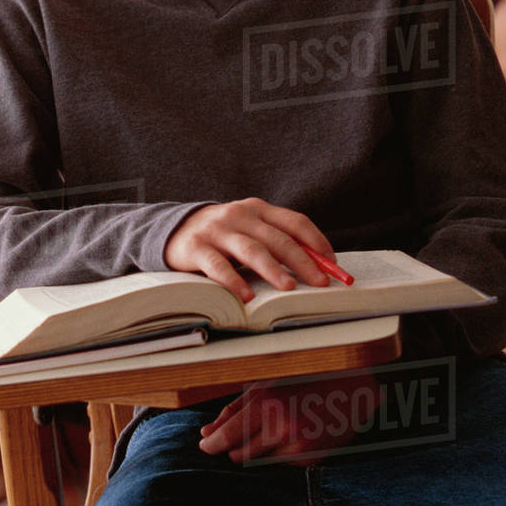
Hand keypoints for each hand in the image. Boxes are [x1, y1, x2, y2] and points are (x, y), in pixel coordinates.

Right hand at [164, 198, 334, 302]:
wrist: (173, 228)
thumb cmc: (222, 234)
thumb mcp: (249, 229)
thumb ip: (276, 240)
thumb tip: (317, 264)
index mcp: (257, 209)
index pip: (294, 221)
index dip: (316, 241)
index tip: (332, 263)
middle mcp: (239, 216)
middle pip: (277, 238)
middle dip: (302, 261)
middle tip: (319, 282)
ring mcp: (217, 230)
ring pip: (251, 250)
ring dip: (273, 269)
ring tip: (289, 288)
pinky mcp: (196, 247)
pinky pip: (218, 266)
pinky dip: (234, 281)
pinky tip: (246, 296)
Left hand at [198, 371, 379, 463]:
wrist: (351, 391)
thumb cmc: (304, 382)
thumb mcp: (266, 387)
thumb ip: (233, 410)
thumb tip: (205, 433)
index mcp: (267, 403)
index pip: (228, 434)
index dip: (212, 444)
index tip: (204, 446)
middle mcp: (281, 426)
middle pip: (239, 454)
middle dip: (234, 448)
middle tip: (243, 434)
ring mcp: (297, 446)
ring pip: (258, 462)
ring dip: (256, 452)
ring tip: (272, 431)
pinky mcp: (309, 461)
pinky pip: (279, 466)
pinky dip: (277, 456)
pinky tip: (289, 438)